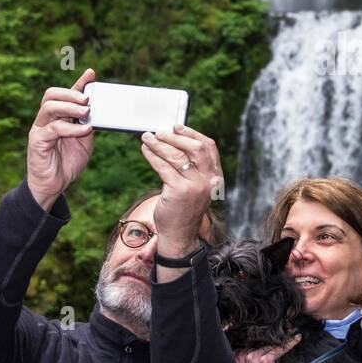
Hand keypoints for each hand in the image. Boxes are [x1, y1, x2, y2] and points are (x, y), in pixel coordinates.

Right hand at [26, 68, 95, 210]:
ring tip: (86, 111)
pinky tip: (84, 130)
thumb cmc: (68, 162)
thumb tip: (99, 112)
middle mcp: (46, 119)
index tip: (91, 73)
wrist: (54, 185)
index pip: (66, 94)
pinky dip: (71, 128)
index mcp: (58, 116)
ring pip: (50, 107)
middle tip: (87, 98)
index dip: (78, 83)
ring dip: (70, 106)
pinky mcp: (37, 141)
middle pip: (52, 95)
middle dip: (71, 93)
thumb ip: (88, 125)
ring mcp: (40, 129)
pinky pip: (53, 129)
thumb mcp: (84, 141)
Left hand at [139, 124, 222, 257]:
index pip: (209, 147)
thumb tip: (174, 142)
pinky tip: (146, 151)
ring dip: (159, 144)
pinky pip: (163, 167)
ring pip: (176, 156)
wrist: (180, 235)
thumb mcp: (196, 186)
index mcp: (216, 176)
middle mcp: (209, 180)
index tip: (177, 127)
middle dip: (175, 137)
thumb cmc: (184, 209)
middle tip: (160, 132)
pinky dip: (152, 156)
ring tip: (147, 138)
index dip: (193, 134)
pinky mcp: (179, 191)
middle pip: (195, 148)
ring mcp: (195, 186)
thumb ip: (193, 168)